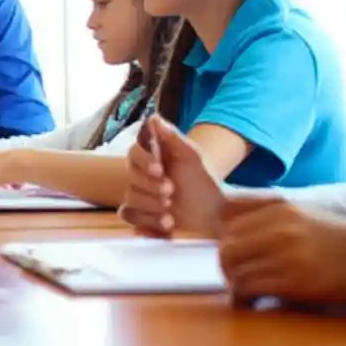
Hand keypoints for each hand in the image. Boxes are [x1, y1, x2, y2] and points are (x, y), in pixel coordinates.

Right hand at [119, 115, 222, 236]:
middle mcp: (141, 175)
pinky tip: (164, 227)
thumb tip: (154, 118)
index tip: (160, 169)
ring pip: (130, 200)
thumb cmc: (202, 179)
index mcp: (151, 157)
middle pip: (131, 178)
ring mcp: (140, 197)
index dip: (144, 161)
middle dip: (151, 187)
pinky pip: (131, 218)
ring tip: (170, 215)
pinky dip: (146, 224)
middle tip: (170, 192)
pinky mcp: (141, 216)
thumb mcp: (193, 157)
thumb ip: (174, 138)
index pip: (135, 153)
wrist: (215, 210)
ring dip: (150, 207)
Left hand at [218, 195, 345, 305]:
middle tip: (237, 281)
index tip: (235, 258)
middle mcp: (278, 228)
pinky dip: (246, 299)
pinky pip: (252, 289)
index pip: (228, 222)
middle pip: (227, 248)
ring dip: (236, 286)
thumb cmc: (344, 241)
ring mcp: (286, 254)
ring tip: (246, 295)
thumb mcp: (306, 216)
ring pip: (235, 271)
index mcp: (279, 208)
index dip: (226, 244)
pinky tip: (254, 304)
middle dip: (227, 268)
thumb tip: (231, 235)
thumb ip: (270, 220)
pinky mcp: (295, 282)